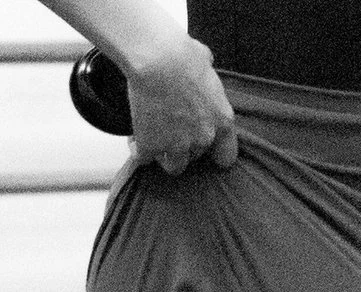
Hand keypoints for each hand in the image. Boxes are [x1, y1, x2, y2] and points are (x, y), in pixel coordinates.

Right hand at [122, 35, 237, 175]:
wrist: (158, 61)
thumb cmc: (183, 55)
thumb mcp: (206, 63)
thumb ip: (206, 72)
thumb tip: (203, 60)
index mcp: (222, 122)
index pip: (226, 156)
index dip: (214, 154)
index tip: (205, 150)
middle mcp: (203, 138)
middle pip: (196, 157)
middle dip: (185, 147)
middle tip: (172, 133)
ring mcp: (177, 145)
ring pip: (173, 167)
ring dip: (164, 157)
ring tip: (155, 144)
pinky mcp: (151, 145)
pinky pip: (143, 159)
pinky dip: (138, 152)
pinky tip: (134, 143)